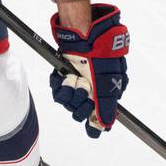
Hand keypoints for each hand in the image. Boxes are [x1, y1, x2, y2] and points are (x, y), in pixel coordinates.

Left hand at [49, 3, 128, 137]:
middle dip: (80, 102)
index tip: (91, 118)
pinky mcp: (63, 78)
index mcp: (104, 96)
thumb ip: (106, 107)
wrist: (86, 38)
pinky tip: (66, 77)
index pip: (94, 119)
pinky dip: (60, 85)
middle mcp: (90, 93)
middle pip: (78, 112)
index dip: (91, 120)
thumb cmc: (101, 58)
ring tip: (76, 78)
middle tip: (84, 88)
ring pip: (67, 103)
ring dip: (71, 91)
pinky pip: (57, 91)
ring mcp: (76, 85)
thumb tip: (105, 127)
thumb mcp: (108, 84)